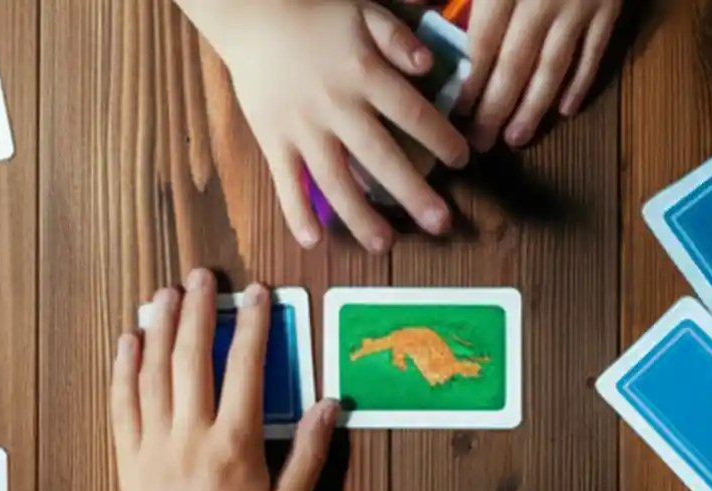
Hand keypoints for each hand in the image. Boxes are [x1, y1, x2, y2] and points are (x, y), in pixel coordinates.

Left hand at [110, 269, 338, 490]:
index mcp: (235, 447)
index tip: (259, 293)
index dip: (253, 324)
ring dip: (158, 328)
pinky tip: (128, 343)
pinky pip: (121, 407)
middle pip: (191, 358)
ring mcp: (152, 452)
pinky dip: (123, 370)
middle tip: (203, 276)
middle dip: (199, 310)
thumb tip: (329, 404)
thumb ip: (310, 454)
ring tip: (164, 294)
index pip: (246, 368)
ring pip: (152, 374)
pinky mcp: (127, 468)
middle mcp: (189, 440)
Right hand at [188, 0, 469, 252]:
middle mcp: (337, 108)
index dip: (442, 139)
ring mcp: (302, 129)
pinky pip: (286, 182)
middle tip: (441, 224)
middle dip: (414, 194)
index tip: (462, 161)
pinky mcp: (272, 140)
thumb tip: (430, 67)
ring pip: (335, 181)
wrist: (249, 13)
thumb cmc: (313, 12)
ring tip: (384, 245)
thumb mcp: (364, 11)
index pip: (413, 114)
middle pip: (381, 159)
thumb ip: (398, 38)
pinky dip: (297, 213)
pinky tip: (314, 241)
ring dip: (361, 217)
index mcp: (365, 75)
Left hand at [460, 0, 620, 149]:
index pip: (482, 45)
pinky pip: (594, 53)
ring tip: (516, 139)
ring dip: (533, 108)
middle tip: (482, 143)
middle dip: (496, 110)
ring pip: (552, 67)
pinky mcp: (609, 7)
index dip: (471, 84)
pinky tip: (566, 111)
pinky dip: (579, 84)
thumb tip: (420, 9)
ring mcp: (579, 6)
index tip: (458, 115)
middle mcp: (541, 1)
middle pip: (514, 65)